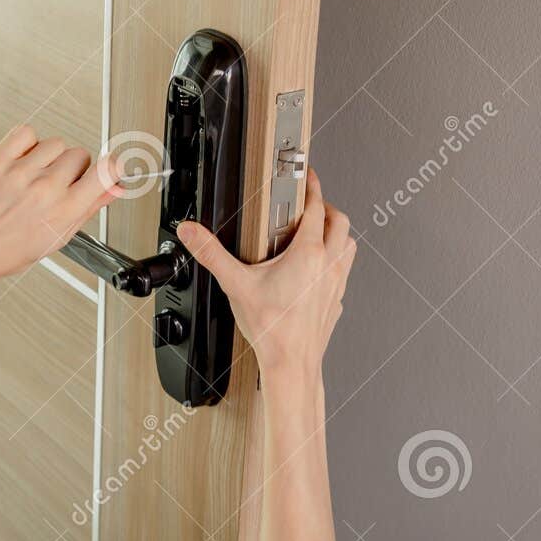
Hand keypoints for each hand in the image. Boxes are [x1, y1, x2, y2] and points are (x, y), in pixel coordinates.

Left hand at [0, 126, 119, 295]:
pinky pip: (26, 132)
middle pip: (79, 154)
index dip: (110, 168)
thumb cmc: (6, 251)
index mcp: (64, 211)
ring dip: (48, 157)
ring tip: (32, 177)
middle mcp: (45, 189)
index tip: (105, 170)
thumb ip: (88, 209)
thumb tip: (114, 188)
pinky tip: (20, 162)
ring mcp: (20, 173)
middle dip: (71, 169)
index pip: (106, 171)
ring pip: (55, 143)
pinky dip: (26, 143)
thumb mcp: (56, 238)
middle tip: (54, 187)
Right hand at [176, 170, 355, 378]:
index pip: (316, 207)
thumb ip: (211, 254)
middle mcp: (328, 265)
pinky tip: (317, 271)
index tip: (307, 176)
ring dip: (336, 234)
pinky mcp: (336, 301)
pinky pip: (343, 272)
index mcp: (308, 254)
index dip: (312, 186)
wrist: (292, 364)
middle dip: (326, 208)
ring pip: (348, 246)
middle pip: (340, 222)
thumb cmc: (272, 330)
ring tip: (318, 233)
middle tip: (311, 204)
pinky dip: (335, 262)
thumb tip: (192, 233)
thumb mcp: (236, 284)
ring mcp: (336, 284)